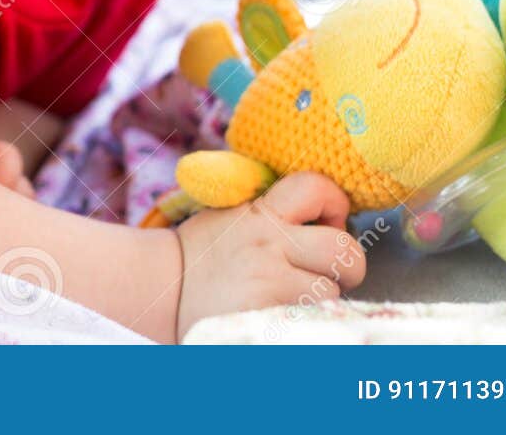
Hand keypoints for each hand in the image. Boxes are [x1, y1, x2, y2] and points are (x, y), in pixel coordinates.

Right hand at [173, 171, 364, 340]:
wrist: (161, 289)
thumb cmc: (204, 253)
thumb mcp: (232, 213)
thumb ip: (274, 208)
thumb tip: (326, 206)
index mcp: (259, 211)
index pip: (316, 187)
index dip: (334, 202)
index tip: (329, 220)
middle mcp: (267, 242)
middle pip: (344, 249)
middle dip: (344, 265)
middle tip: (324, 269)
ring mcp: (268, 281)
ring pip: (331, 291)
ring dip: (318, 298)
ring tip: (289, 296)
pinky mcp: (266, 315)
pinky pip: (310, 318)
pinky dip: (302, 320)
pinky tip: (279, 314)